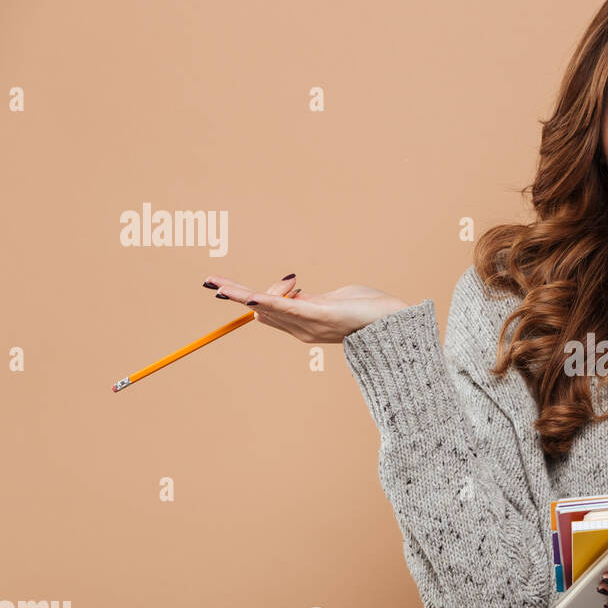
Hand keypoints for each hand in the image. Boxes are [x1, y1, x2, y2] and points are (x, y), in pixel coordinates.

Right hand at [201, 273, 410, 343]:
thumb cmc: (371, 309)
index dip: (258, 293)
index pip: (269, 309)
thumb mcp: (336, 298)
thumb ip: (312, 296)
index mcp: (305, 323)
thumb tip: (294, 290)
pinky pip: (287, 308)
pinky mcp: (320, 315)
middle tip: (210, 281)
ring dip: (242, 293)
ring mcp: (309, 324)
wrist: (397, 322)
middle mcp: (302, 328)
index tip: (279, 279)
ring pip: (267, 306)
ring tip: (218, 284)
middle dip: (236, 291)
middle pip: (261, 307)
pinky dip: (267, 300)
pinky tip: (250, 296)